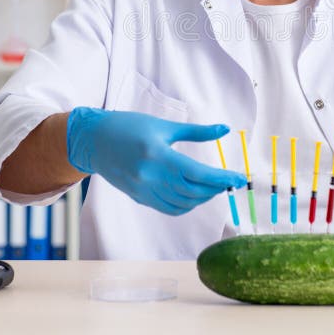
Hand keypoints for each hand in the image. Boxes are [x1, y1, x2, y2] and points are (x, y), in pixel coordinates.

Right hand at [66, 107, 246, 214]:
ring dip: (203, 198)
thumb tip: (225, 129)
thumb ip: (197, 132)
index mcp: (159, 156)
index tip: (238, 178)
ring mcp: (144, 190)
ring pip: (182, 203)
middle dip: (216, 188)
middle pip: (192, 191)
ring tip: (216, 187)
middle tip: (231, 181)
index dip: (221, 178)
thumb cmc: (131, 127)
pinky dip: (187, 205)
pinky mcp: (140, 197)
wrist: (95, 141)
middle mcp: (151, 177)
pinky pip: (169, 208)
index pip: (197, 173)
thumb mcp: (165, 126)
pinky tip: (196, 195)